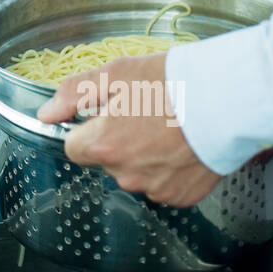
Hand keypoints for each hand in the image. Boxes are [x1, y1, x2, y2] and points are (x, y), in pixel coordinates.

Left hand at [36, 53, 221, 206]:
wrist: (226, 100)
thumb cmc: (172, 83)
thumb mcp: (115, 75)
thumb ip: (73, 95)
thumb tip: (46, 114)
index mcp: (103, 145)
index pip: (73, 147)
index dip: (86, 128)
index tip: (104, 114)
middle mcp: (125, 174)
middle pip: (106, 160)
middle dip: (117, 140)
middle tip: (142, 113)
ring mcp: (154, 189)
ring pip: (134, 173)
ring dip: (143, 155)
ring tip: (167, 127)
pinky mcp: (180, 197)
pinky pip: (162, 184)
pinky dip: (168, 168)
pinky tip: (181, 144)